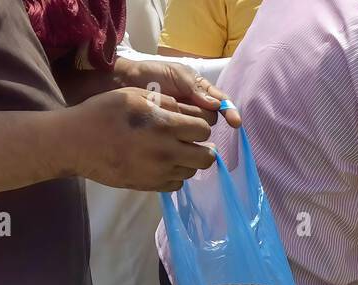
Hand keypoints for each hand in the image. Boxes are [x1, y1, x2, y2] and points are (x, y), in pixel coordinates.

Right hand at [65, 87, 215, 191]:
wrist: (76, 143)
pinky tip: (161, 164)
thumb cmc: (103, 113)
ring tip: (171, 151)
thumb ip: (165, 102)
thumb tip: (186, 112)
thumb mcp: (133, 95)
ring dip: (187, 162)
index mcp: (165, 125)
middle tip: (190, 142)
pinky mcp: (152, 186)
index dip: (199, 127)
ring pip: (192, 171)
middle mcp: (168, 152)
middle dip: (203, 148)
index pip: (204, 131)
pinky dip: (174, 175)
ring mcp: (160, 172)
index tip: (189, 126)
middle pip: (207, 157)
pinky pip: (177, 184)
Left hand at [118, 59, 240, 127]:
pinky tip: (175, 132)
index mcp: (200, 89)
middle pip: (211, 117)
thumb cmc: (150, 74)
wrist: (123, 84)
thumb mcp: (175, 74)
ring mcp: (186, 120)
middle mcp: (196, 106)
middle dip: (200, 113)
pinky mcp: (175, 132)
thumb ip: (195, 88)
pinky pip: (188, 137)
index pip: (222, 102)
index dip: (230, 112)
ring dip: (189, 121)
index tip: (235, 123)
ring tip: (170, 112)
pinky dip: (184, 134)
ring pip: (200, 127)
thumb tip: (216, 106)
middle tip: (183, 104)